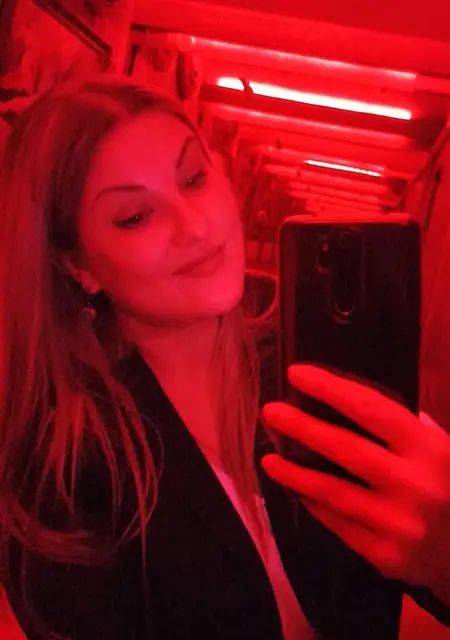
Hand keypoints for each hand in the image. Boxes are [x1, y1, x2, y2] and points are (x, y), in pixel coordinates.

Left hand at [261, 365, 449, 599]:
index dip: (330, 389)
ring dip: (295, 474)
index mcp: (431, 448)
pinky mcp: (388, 557)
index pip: (371, 409)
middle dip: (302, 427)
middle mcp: (416, 484)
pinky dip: (317, 506)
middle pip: (345, 449)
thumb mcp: (440, 450)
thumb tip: (337, 404)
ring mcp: (400, 524)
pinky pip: (340, 524)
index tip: (296, 374)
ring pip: (333, 492)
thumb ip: (401, 431)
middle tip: (270, 412)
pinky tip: (300, 493)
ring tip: (269, 460)